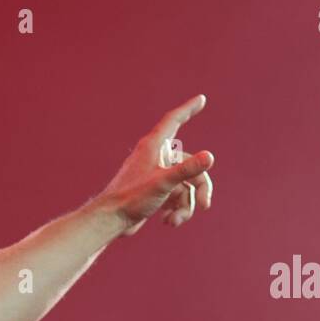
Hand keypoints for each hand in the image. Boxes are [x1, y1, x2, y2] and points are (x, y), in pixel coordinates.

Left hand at [93, 94, 215, 236]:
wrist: (110, 221)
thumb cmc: (131, 199)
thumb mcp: (163, 183)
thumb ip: (187, 170)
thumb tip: (209, 157)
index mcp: (153, 146)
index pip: (174, 121)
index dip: (188, 109)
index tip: (201, 99)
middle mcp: (155, 158)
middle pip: (190, 165)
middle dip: (200, 187)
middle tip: (205, 206)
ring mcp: (156, 175)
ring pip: (185, 185)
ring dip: (185, 205)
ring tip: (174, 221)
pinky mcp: (154, 192)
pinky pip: (176, 196)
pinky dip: (176, 209)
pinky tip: (168, 221)